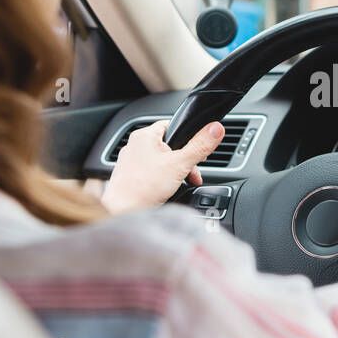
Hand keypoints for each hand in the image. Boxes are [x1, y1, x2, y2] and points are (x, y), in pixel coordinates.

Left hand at [101, 120, 224, 213]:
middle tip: (190, 174)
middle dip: (183, 162)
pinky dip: (161, 181)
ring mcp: (130, 162)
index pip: (172, 125)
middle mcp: (134, 146)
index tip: (196, 151)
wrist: (121, 212)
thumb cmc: (142, 188)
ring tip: (177, 185)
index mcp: (144, 136)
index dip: (187, 138)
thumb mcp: (179, 165)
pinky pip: (151, 173)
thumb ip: (199, 146)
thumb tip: (215, 129)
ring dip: (174, 172)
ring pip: (161, 161)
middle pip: (169, 147)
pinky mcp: (130, 177)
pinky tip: (165, 191)